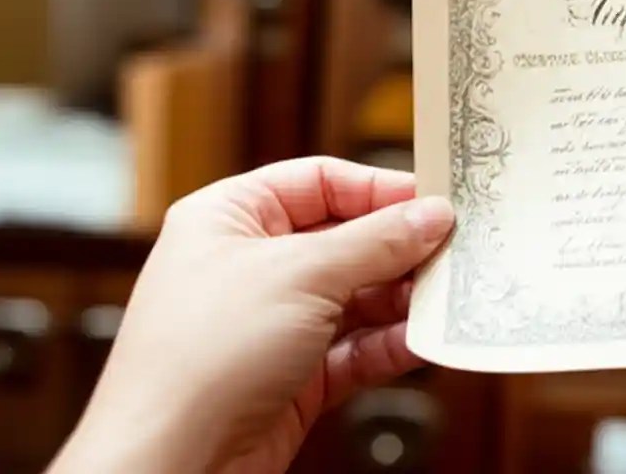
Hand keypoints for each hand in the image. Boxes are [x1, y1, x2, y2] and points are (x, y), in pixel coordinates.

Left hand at [49, 158, 453, 473]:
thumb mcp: (301, 275)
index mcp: (230, 218)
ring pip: (359, 297)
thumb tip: (431, 215)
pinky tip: (423, 340)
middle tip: (454, 249)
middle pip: (347, 240)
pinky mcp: (295, 377)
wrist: (171, 464)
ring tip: (446, 297)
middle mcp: (251, 266)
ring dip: (404, 299)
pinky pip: (357, 348)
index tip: (433, 199)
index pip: (318, 181)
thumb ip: (376, 241)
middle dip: (400, 249)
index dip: (378, 188)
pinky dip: (392, 344)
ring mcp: (274, 325)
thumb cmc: (200, 358)